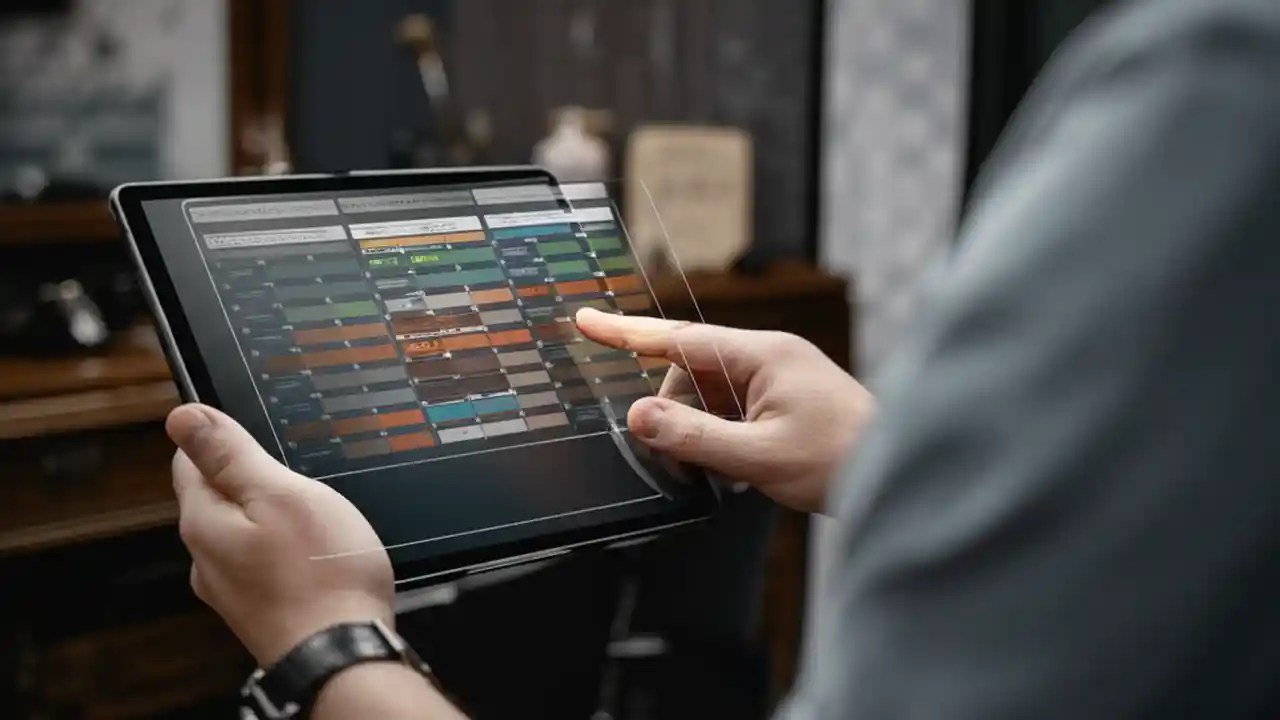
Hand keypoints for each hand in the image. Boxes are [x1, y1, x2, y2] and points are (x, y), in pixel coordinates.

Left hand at [167, 404, 393, 666]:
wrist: (344, 657)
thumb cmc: (322, 575)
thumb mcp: (280, 494)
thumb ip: (231, 454)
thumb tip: (182, 416)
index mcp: (204, 522)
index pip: (189, 460)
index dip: (221, 437)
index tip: (258, 433)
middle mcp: (207, 560)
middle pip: (218, 498)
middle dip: (253, 479)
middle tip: (299, 475)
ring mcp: (233, 591)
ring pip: (244, 533)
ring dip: (273, 517)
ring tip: (314, 516)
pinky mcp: (261, 611)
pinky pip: (265, 563)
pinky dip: (286, 550)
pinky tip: (316, 554)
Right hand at [576, 309, 874, 513]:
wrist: (902, 474)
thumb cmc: (843, 460)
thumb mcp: (759, 457)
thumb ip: (694, 436)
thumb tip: (639, 417)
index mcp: (763, 355)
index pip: (679, 337)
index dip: (626, 332)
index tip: (585, 321)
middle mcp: (769, 357)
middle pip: (691, 375)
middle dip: (676, 416)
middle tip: (684, 465)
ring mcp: (779, 378)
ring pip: (709, 397)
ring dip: (702, 433)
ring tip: (726, 472)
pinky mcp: (785, 401)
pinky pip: (733, 410)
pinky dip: (722, 439)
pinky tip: (738, 469)